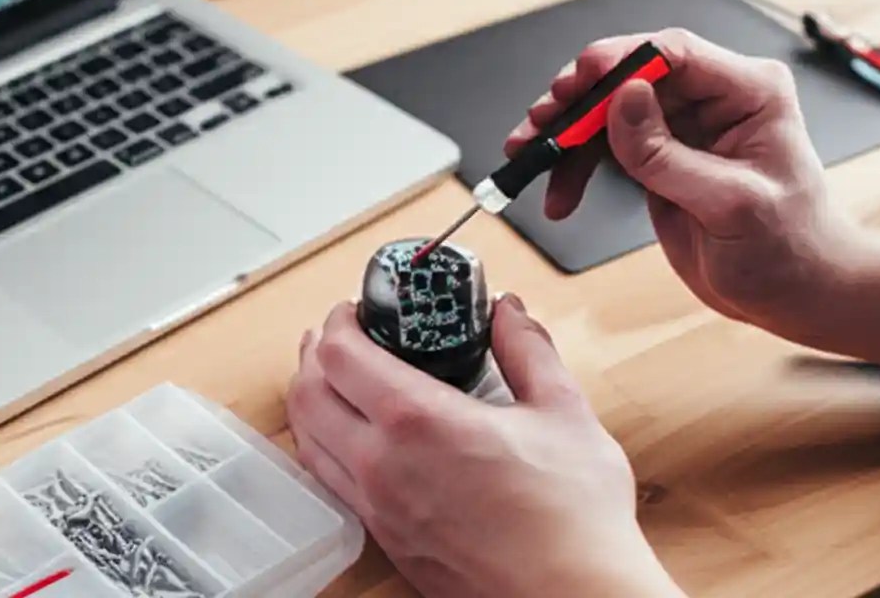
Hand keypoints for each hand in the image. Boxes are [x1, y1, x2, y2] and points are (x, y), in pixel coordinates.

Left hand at [285, 295, 683, 597]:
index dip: (337, 322)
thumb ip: (528, 351)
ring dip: (310, 402)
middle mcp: (382, 465)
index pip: (339, 356)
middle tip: (335, 337)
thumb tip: (509, 313)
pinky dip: (325, 447)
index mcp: (418, 421)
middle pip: (306, 396)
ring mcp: (378, 508)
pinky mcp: (386, 540)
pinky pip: (331, 483)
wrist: (572, 597)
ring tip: (332, 380)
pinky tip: (351, 439)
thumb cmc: (572, 516)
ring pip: (308, 443)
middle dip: (313, 356)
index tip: (353, 310)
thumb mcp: (562, 411)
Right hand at [506, 28, 859, 339]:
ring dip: (566, 135)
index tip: (578, 80)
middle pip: (628, 77)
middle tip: (542, 122)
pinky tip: (558, 193)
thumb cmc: (789, 250)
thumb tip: (624, 100)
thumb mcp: (729, 203)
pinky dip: (574, 168)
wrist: (794, 294)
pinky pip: (604, 147)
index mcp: (748, 92)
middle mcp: (713, 101)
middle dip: (578, 99)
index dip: (620, 60)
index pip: (674, 54)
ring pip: (608, 111)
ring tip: (531, 156)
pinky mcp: (660, 158)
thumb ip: (668, 154)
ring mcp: (683, 128)